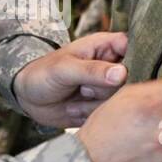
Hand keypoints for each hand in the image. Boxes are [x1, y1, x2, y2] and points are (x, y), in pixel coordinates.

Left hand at [12, 31, 128, 126]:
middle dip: (107, 89)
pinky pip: (110, 115)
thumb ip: (93, 71)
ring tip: (77, 95)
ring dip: (96, 103)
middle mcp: (111, 67)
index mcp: (105, 46)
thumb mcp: (65, 69)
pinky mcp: (103, 106)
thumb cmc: (43, 73)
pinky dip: (91, 114)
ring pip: (120, 99)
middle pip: (130, 79)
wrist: (27, 97)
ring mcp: (108, 88)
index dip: (133, 62)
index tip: (119, 76)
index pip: (134, 48)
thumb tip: (122, 73)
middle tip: (84, 88)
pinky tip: (75, 108)